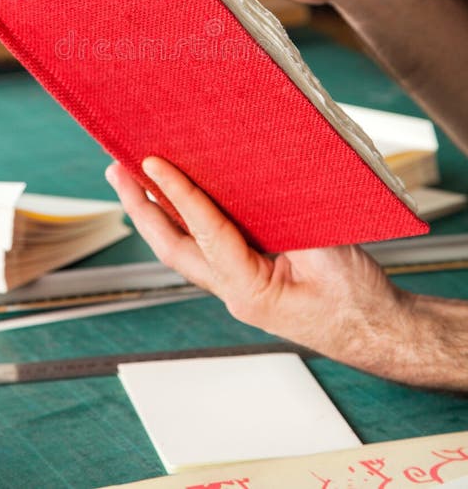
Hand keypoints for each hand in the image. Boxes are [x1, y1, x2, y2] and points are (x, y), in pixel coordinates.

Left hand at [106, 156, 416, 375]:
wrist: (379, 332)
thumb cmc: (360, 303)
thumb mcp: (330, 254)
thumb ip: (293, 224)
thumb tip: (262, 184)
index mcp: (251, 290)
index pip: (205, 234)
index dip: (179, 194)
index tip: (153, 163)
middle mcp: (234, 290)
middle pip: (173, 246)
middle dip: (140, 207)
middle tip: (115, 169)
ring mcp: (238, 285)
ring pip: (185, 247)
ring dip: (156, 212)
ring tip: (131, 177)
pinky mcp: (249, 274)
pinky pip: (207, 244)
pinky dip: (187, 217)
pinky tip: (180, 196)